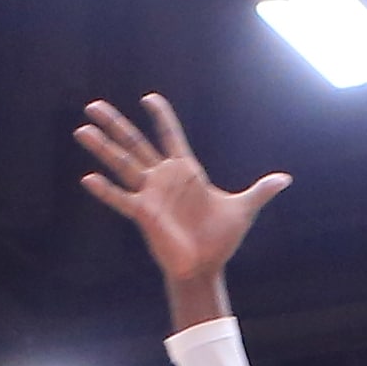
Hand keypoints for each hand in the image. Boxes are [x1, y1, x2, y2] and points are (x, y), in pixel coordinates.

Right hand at [77, 96, 292, 297]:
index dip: (161, 117)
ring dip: (102, 148)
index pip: (170, 136)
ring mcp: (151, 195)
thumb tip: (285, 179)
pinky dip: (105, 190)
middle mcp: (164, 179)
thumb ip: (261, 191)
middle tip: (93, 105)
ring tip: (81, 130)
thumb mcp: (244, 209)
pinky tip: (88, 178)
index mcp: (186, 171)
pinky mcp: (144, 214)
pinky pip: (121, 199)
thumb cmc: (221, 239)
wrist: (206, 267)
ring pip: (122, 164)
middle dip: (115, 124)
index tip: (149, 98)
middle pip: (135, 144)